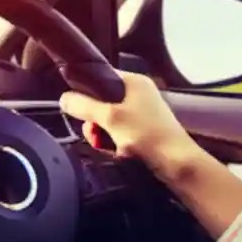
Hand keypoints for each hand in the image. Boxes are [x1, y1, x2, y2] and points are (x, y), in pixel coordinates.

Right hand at [60, 70, 204, 183]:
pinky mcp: (144, 132)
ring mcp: (142, 114)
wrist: (178, 164)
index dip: (86, 92)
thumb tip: (63, 98)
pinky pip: (119, 134)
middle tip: (96, 134)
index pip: (100, 77)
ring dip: (103, 136)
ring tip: (109, 147)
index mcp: (134, 82)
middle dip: (95, 122)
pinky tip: (118, 154)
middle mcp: (138, 94)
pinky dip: (115, 144)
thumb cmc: (147, 135)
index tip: (79, 109)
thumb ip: (84, 106)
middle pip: (101, 102)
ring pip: (108, 121)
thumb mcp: (110, 118)